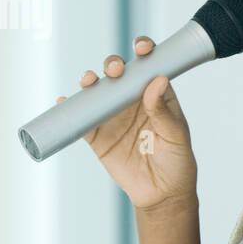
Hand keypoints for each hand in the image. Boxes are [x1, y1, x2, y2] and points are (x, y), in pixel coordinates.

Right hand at [56, 34, 197, 211]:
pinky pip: (82, 119)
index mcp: (156, 93)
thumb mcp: (176, 136)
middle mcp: (132, 99)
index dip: (143, 50)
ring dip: (90, 81)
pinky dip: (71, 108)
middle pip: (118, 73)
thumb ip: (164, 111)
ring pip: (98, 91)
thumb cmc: (177, 162)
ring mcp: (113, 116)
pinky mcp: (98, 136)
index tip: (141, 48)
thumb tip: (157, 80)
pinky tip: (65, 100)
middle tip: (114, 70)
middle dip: (113, 64)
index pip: (148, 64)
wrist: (161, 195)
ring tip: (88, 81)